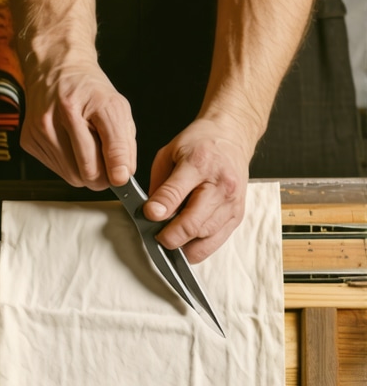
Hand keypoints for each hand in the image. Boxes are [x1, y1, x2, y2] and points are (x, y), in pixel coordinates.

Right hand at [20, 61, 135, 189]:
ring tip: (86, 147)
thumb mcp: (117, 109)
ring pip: (72, 177)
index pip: (109, 151)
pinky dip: (68, 165)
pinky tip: (69, 144)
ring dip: (84, 171)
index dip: (118, 171)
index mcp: (90, 103)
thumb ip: (124, 145)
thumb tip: (121, 178)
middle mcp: (61, 115)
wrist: (55, 69)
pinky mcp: (29, 141)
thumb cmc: (89, 91)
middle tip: (105, 162)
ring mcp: (41, 130)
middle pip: (88, 173)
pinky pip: (57, 171)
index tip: (121, 177)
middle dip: (102, 175)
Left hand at [143, 118, 250, 262]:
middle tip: (155, 236)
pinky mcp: (237, 216)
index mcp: (199, 164)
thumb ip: (160, 184)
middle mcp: (220, 186)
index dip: (159, 208)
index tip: (148, 215)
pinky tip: (185, 243)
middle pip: (193, 224)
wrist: (232, 136)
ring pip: (204, 239)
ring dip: (183, 246)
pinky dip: (197, 249)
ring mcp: (232, 204)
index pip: (176, 193)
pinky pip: (215, 244)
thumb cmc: (199, 144)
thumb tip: (150, 214)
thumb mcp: (170, 153)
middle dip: (169, 236)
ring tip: (169, 239)